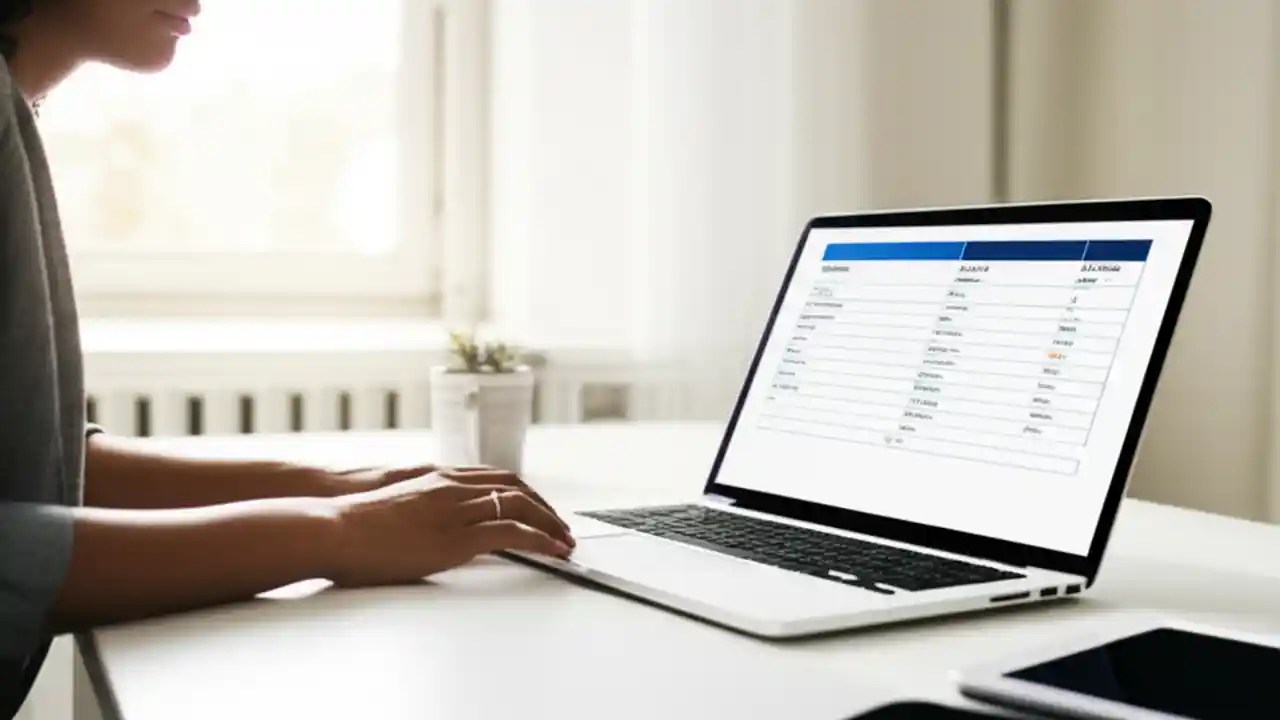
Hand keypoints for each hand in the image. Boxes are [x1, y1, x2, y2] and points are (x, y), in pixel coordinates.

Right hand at [327, 464, 566, 526]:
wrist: (332, 527)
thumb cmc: (351, 524)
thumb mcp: (393, 507)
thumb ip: (416, 509)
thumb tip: (424, 526)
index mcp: (437, 478)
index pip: (494, 477)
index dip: (521, 491)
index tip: (536, 507)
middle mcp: (453, 486)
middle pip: (514, 487)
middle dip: (543, 506)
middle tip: (560, 526)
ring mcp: (457, 509)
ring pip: (520, 505)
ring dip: (549, 523)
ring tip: (566, 541)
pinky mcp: (458, 536)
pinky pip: (513, 533)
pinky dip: (541, 540)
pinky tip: (553, 551)